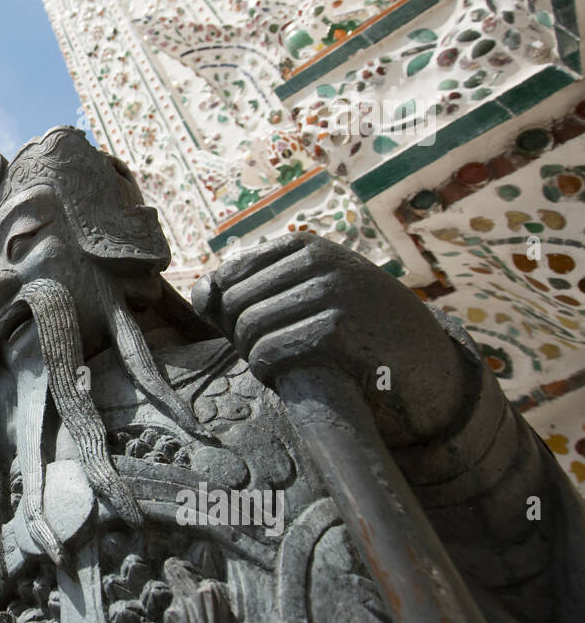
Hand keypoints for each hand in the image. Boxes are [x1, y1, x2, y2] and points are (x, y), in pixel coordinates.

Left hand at [191, 233, 467, 447]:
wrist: (424, 361)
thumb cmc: (355, 328)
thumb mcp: (307, 293)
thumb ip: (249, 289)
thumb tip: (199, 296)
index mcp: (304, 246)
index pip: (227, 275)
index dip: (229, 312)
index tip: (258, 327)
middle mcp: (317, 262)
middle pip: (234, 304)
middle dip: (244, 336)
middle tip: (278, 350)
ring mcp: (329, 293)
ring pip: (248, 330)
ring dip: (258, 358)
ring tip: (290, 361)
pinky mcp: (336, 331)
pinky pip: (269, 354)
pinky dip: (271, 374)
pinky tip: (296, 375)